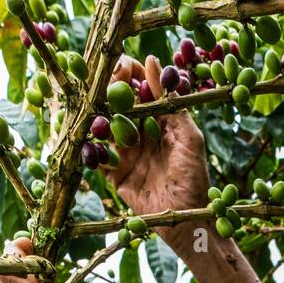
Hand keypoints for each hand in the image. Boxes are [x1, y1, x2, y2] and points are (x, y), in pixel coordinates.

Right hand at [109, 56, 209, 255]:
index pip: (140, 91)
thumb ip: (172, 103)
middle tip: (107, 81)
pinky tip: (88, 133)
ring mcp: (126, 154)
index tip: (123, 63)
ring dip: (99, 114)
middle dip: (112, 90)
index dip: (131, 75)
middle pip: (120, 105)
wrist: (187, 221)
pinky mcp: (115, 175)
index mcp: (159, 123)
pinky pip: (98, 157)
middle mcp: (140, 135)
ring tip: (97, 104)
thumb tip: (152, 62)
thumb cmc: (195, 179)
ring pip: (105, 127)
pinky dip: (91, 145)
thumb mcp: (189, 137)